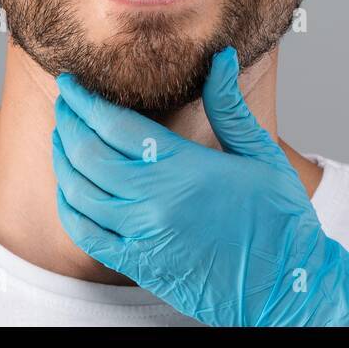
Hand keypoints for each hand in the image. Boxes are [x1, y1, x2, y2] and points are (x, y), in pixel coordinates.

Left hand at [51, 47, 348, 325]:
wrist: (285, 289)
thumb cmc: (278, 221)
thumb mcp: (260, 154)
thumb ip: (230, 106)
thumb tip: (220, 58)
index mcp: (184, 169)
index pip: (113, 125)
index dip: (85, 101)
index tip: (72, 83)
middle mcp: (155, 203)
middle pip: (87, 154)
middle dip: (69, 121)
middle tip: (65, 101)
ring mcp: (142, 237)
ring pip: (79, 191)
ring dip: (63, 159)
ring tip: (63, 136)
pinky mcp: (137, 265)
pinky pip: (85, 233)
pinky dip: (69, 206)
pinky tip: (70, 187)